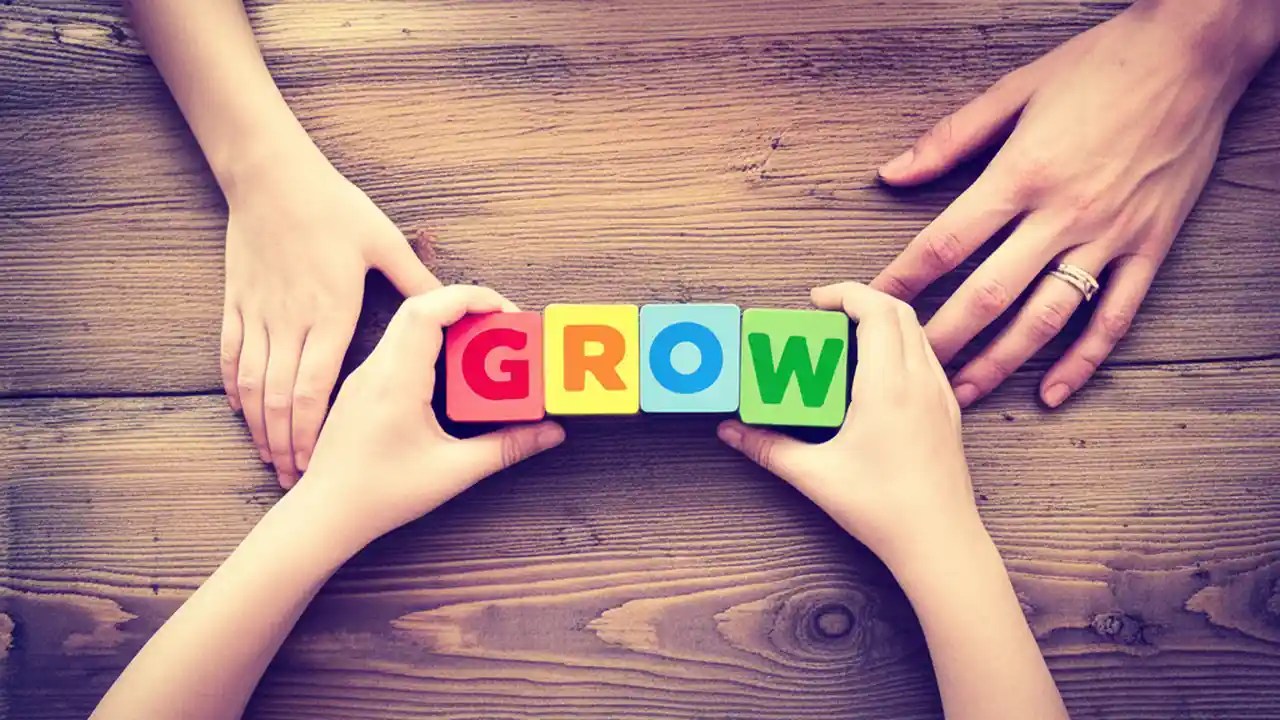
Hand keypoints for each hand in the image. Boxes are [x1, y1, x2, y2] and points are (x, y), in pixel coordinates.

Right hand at [220, 148, 441, 486]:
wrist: (270, 174)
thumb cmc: (333, 207)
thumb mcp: (384, 243)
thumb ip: (416, 281)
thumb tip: (452, 307)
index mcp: (331, 313)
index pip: (316, 386)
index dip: (314, 430)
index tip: (320, 462)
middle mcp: (291, 321)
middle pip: (281, 398)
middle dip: (288, 444)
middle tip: (297, 478)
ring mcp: (259, 313)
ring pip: (253, 384)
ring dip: (261, 426)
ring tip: (274, 459)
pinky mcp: (238, 303)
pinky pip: (230, 355)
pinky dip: (235, 390)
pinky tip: (245, 415)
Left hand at [296, 285, 564, 545]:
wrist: (325, 513)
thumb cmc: (381, 495)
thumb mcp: (453, 472)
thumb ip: (506, 448)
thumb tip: (550, 432)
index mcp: (397, 380)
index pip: (430, 310)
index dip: (472, 298)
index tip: (508, 312)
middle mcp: (377, 368)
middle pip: (421, 307)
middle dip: (467, 305)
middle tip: (505, 327)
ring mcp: (365, 375)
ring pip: (408, 325)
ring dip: (449, 324)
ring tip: (486, 346)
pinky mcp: (363, 387)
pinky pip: (399, 347)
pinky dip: (431, 343)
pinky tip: (453, 371)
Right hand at [717, 282, 975, 567]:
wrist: (940, 541)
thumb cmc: (883, 509)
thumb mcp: (815, 475)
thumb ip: (768, 447)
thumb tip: (732, 431)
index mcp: (888, 386)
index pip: (876, 310)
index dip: (845, 293)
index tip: (815, 301)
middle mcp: (921, 381)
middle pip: (899, 311)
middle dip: (861, 300)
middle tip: (824, 316)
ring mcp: (940, 395)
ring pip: (917, 333)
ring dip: (882, 323)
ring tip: (844, 342)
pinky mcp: (949, 411)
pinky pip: (926, 358)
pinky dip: (899, 347)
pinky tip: (873, 376)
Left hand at [872, 0, 1279, 408]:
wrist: (1194, 57)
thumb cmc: (1102, 67)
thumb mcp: (1016, 90)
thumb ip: (950, 138)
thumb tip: (891, 175)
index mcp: (1021, 175)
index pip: (946, 243)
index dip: (902, 281)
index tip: (871, 308)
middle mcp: (1063, 215)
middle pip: (988, 295)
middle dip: (942, 340)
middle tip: (908, 370)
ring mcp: (1109, 237)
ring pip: (1045, 318)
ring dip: (1001, 363)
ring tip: (964, 393)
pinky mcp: (1149, 248)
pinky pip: (1114, 319)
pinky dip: (1084, 362)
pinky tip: (1054, 393)